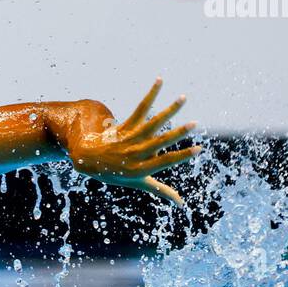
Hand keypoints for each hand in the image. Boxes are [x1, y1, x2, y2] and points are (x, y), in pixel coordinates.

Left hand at [68, 79, 201, 205]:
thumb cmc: (118, 174)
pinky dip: (150, 95)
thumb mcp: (139, 184)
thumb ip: (161, 191)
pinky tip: (159, 82)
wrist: (89, 160)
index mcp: (141, 169)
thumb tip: (181, 204)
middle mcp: (135, 154)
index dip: (182, 156)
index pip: (166, 162)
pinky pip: (140, 109)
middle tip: (194, 124)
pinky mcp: (124, 126)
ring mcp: (129, 139)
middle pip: (160, 141)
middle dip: (178, 133)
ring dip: (169, 110)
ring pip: (152, 123)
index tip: (199, 149)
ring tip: (183, 98)